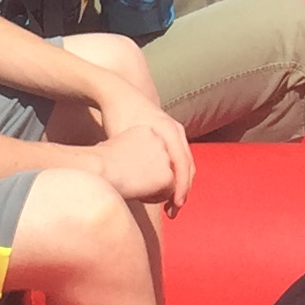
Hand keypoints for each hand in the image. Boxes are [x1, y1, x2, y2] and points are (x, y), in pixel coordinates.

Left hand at [82, 80, 195, 209]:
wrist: (116, 93)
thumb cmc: (116, 115)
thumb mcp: (124, 139)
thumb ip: (132, 161)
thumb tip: (132, 185)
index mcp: (169, 131)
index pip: (183, 165)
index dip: (180, 188)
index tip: (176, 206)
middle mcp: (176, 130)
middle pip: (188, 166)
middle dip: (183, 190)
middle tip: (173, 211)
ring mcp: (174, 130)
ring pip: (185, 162)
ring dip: (180, 184)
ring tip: (170, 204)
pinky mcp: (168, 133)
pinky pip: (179, 157)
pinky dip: (176, 173)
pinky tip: (165, 186)